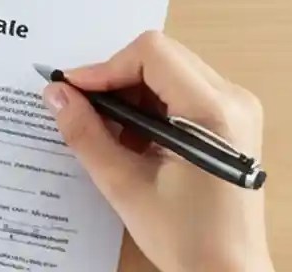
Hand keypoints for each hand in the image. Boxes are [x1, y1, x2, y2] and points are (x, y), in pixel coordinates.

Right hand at [42, 32, 272, 271]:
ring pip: (169, 70)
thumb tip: (55, 94)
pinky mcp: (231, 120)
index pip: (152, 54)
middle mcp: (233, 99)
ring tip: (111, 133)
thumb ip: (86, 134)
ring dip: (132, 93)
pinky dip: (150, 105)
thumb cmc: (186, 238)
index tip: (72, 92)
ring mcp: (236, 108)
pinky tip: (135, 140)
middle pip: (161, 57)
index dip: (105, 67)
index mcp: (213, 112)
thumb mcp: (125, 186)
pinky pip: (182, 90)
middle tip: (85, 111)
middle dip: (116, 79)